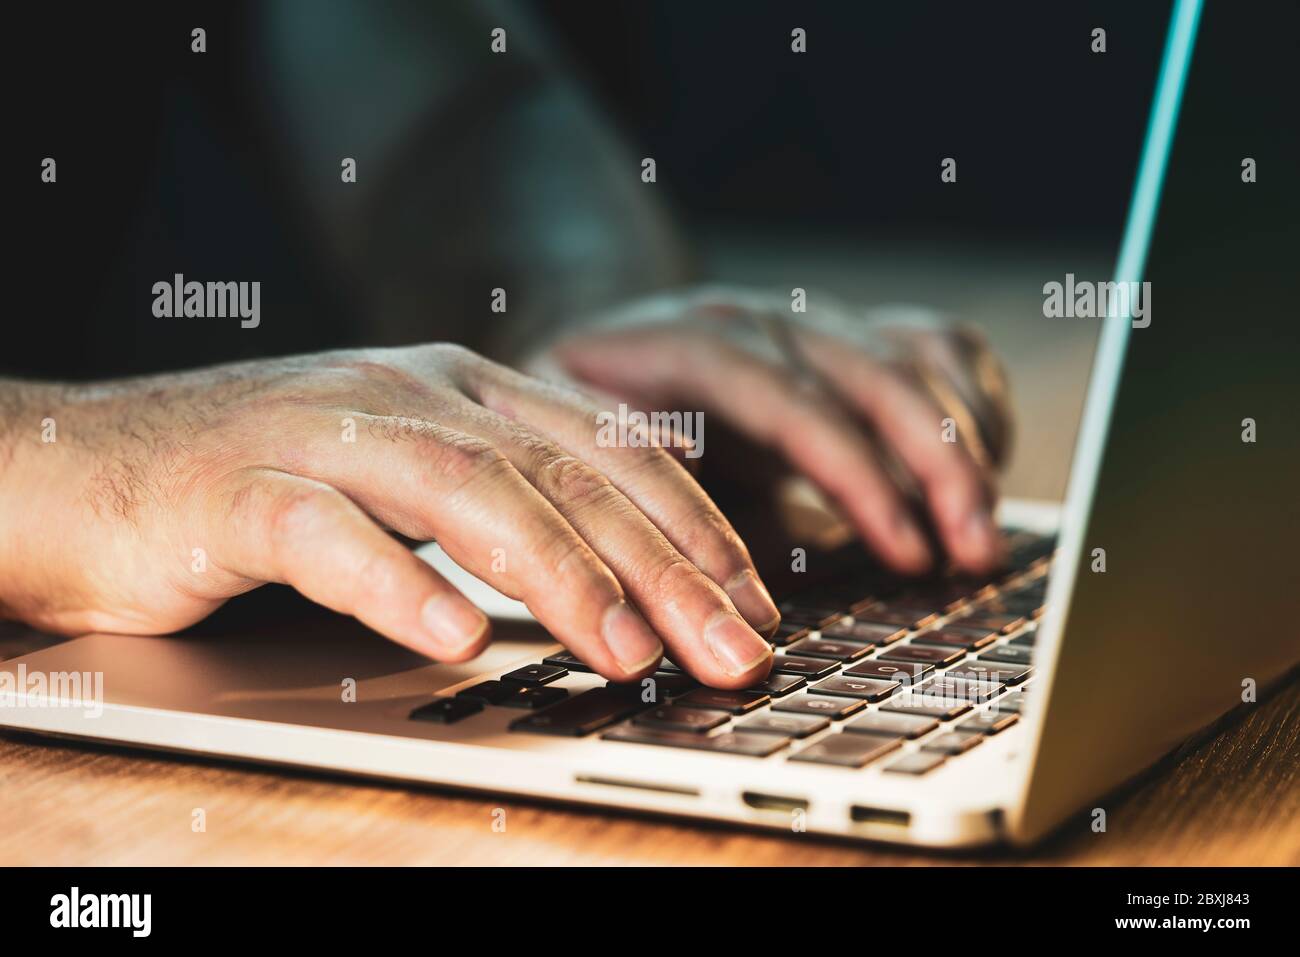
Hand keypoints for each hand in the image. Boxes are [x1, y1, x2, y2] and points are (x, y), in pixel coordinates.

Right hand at [0, 346, 778, 687]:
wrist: (88, 465)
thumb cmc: (263, 487)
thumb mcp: (410, 484)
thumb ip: (507, 513)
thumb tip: (630, 589)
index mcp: (465, 390)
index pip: (610, 453)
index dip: (695, 529)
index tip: (755, 606)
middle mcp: (409, 393)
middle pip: (563, 477)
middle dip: (663, 568)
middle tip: (733, 650)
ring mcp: (323, 430)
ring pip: (467, 493)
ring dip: (560, 576)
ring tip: (626, 653)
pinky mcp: (237, 484)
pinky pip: (327, 530)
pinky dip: (395, 581)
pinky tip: (453, 637)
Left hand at [526, 286, 1013, 574]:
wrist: (601, 349)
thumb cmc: (591, 423)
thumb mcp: (587, 457)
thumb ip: (645, 499)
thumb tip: (707, 565)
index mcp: (693, 345)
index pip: (791, 401)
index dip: (858, 475)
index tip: (906, 552)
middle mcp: (766, 321)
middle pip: (876, 373)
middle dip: (940, 467)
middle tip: (973, 557)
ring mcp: (815, 321)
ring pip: (922, 356)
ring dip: (969, 445)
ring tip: (983, 539)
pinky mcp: (853, 334)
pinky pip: (943, 346)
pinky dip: (977, 404)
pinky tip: (984, 472)